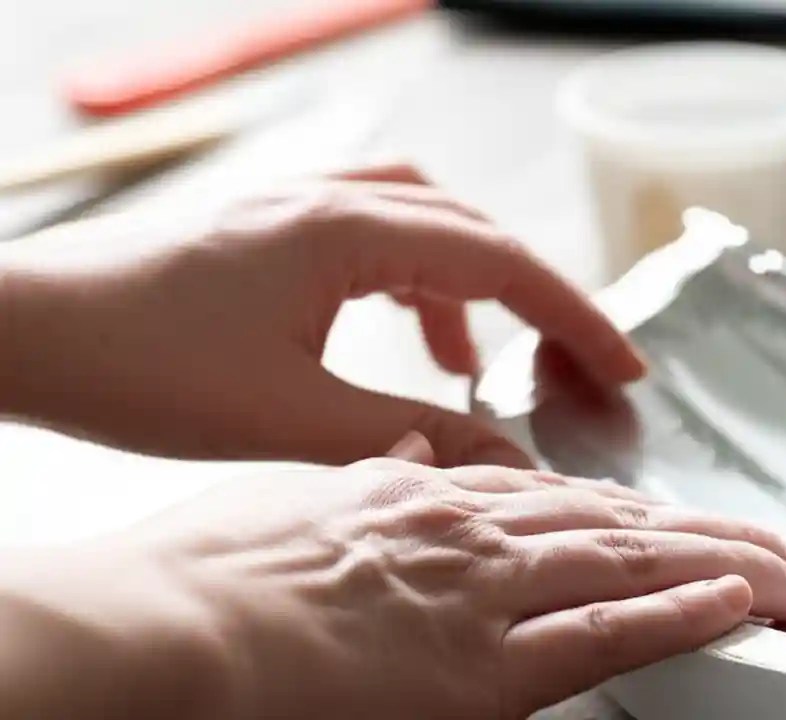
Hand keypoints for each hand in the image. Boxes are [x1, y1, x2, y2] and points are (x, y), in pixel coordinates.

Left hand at [0, 165, 642, 465]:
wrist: (31, 334)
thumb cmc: (140, 365)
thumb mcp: (296, 420)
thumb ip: (415, 437)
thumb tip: (504, 462)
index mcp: (348, 232)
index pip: (503, 263)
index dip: (575, 317)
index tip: (623, 364)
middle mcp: (333, 201)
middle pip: (478, 233)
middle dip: (539, 302)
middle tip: (581, 365)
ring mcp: (303, 208)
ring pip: (431, 227)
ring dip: (474, 290)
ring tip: (480, 366)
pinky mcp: (277, 230)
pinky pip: (381, 236)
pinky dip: (418, 285)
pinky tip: (409, 341)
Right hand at [97, 448, 785, 719]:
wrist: (169, 626)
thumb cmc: (218, 573)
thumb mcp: (303, 497)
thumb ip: (376, 471)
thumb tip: (414, 440)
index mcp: (437, 500)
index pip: (573, 500)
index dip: (650, 513)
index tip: (701, 522)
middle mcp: (479, 536)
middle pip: (628, 529)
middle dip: (720, 538)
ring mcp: (488, 597)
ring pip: (637, 571)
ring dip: (730, 570)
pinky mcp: (483, 669)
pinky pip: (603, 634)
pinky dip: (679, 613)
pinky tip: (738, 602)